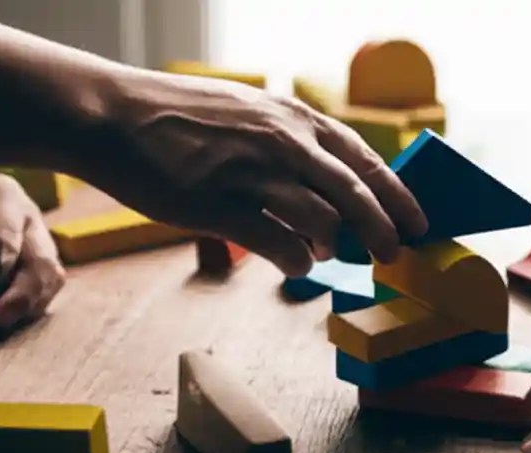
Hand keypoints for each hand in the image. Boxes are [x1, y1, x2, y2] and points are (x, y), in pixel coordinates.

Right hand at [81, 71, 427, 275]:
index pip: (362, 159)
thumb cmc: (179, 118)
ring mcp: (252, 175)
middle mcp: (281, 143)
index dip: (395, 194)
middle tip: (395, 255)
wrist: (113, 117)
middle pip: (353, 193)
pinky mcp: (220, 208)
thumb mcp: (247, 111)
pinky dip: (296, 260)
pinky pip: (277, 245)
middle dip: (382, 228)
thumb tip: (326, 179)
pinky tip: (295, 263)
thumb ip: (288, 140)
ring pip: (321, 221)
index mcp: (291, 118)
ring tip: (326, 254)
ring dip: (332, 246)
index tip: (417, 220)